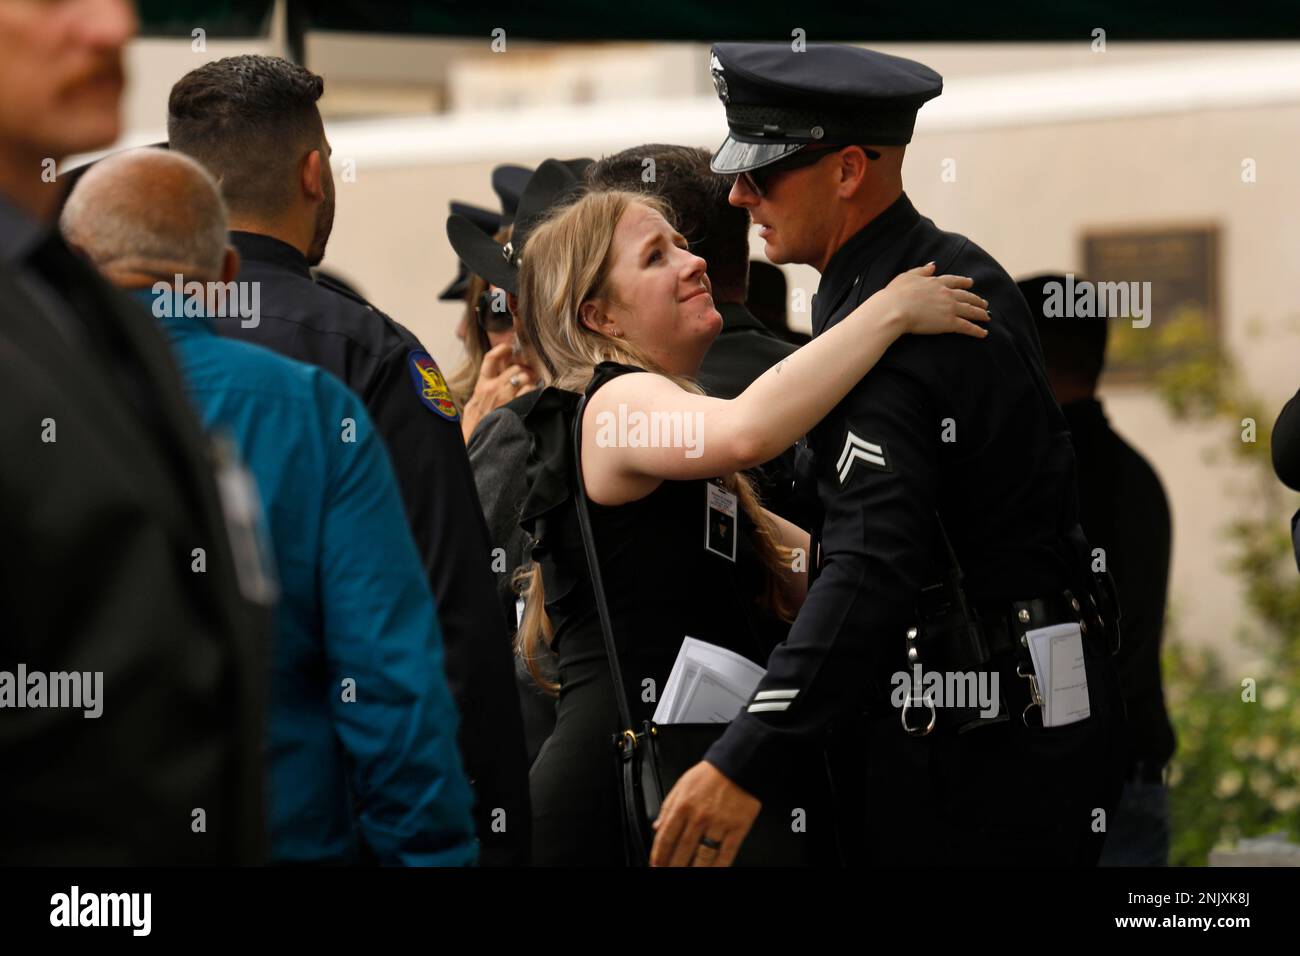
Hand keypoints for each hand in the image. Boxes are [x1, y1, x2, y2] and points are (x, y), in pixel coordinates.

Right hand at [460, 342, 535, 440]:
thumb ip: (484, 388)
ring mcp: (504, 398)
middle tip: (527, 375)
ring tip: (529, 387)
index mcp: (481, 385)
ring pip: (524, 377)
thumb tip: (496, 372)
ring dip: (530, 381)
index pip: (490, 359)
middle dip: (523, 370)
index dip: (501, 350)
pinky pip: (530, 392)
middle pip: (515, 368)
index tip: (509, 348)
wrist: (475, 443)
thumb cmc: (475, 425)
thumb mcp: (473, 403)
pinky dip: (533, 392)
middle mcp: (492, 388)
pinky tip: (531, 397)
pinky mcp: (515, 407)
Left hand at [649, 761, 760, 866]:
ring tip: (688, 875)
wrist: (739, 765)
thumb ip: (668, 807)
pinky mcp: (737, 829)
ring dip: (694, 870)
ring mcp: (719, 825)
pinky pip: (726, 854)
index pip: (666, 837)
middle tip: (668, 873)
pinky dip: (718, 867)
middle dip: (673, 866)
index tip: (656, 865)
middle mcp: (699, 817)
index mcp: (683, 805)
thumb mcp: (682, 785)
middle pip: (682, 850)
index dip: (659, 855)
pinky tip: (712, 871)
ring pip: (703, 856)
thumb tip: (657, 827)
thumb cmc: (710, 775)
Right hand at [872, 261, 989, 338]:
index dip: (964, 282)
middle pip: (966, 296)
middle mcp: (946, 293)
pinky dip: (977, 330)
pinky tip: (984, 333)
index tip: (971, 283)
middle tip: (984, 303)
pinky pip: (967, 326)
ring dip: (980, 313)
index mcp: (936, 282)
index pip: (954, 281)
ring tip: (987, 317)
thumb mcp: (907, 276)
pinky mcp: (949, 322)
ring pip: (970, 310)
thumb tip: (933, 265)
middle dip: (976, 299)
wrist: (895, 309)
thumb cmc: (896, 294)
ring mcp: (950, 308)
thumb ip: (922, 270)